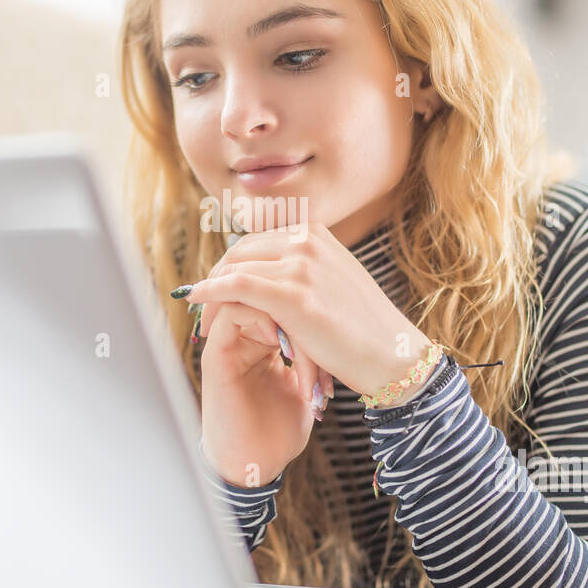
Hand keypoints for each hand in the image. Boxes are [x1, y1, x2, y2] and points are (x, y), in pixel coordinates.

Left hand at [187, 220, 432, 402]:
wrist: (392, 355)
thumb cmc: (363, 328)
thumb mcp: (334, 280)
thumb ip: (305, 268)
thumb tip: (270, 270)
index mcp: (315, 233)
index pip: (256, 241)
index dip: (230, 266)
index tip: (215, 289)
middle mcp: (307, 240)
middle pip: (239, 251)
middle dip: (215, 277)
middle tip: (201, 307)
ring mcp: (301, 264)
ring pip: (234, 268)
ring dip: (210, 293)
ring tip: (201, 321)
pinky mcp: (294, 294)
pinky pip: (236, 285)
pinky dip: (210, 291)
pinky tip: (195, 302)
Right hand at [198, 298, 315, 487]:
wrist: (258, 463)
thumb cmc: (282, 430)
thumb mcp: (307, 383)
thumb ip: (314, 354)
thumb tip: (346, 333)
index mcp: (263, 337)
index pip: (281, 294)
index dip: (309, 306)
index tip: (331, 335)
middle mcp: (242, 335)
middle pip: (267, 289)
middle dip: (299, 310)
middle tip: (321, 340)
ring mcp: (228, 342)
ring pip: (252, 295)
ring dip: (285, 317)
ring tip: (300, 349)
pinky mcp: (217, 354)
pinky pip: (233, 312)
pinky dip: (261, 319)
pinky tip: (281, 345)